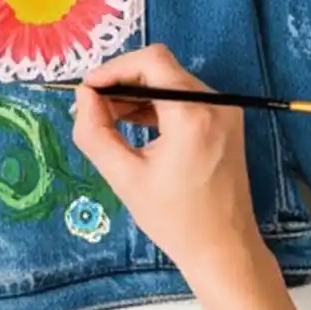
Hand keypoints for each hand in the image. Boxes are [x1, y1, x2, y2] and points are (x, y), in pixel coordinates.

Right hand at [73, 46, 310, 309]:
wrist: (223, 248)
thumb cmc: (174, 219)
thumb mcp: (124, 177)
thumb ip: (96, 132)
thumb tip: (84, 96)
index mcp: (193, 115)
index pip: (151, 61)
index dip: (114, 68)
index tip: (88, 91)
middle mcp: (215, 104)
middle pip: (161, 69)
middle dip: (123, 82)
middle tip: (93, 108)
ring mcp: (226, 112)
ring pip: (173, 82)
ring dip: (139, 93)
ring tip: (109, 120)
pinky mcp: (227, 122)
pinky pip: (186, 99)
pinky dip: (159, 105)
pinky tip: (135, 125)